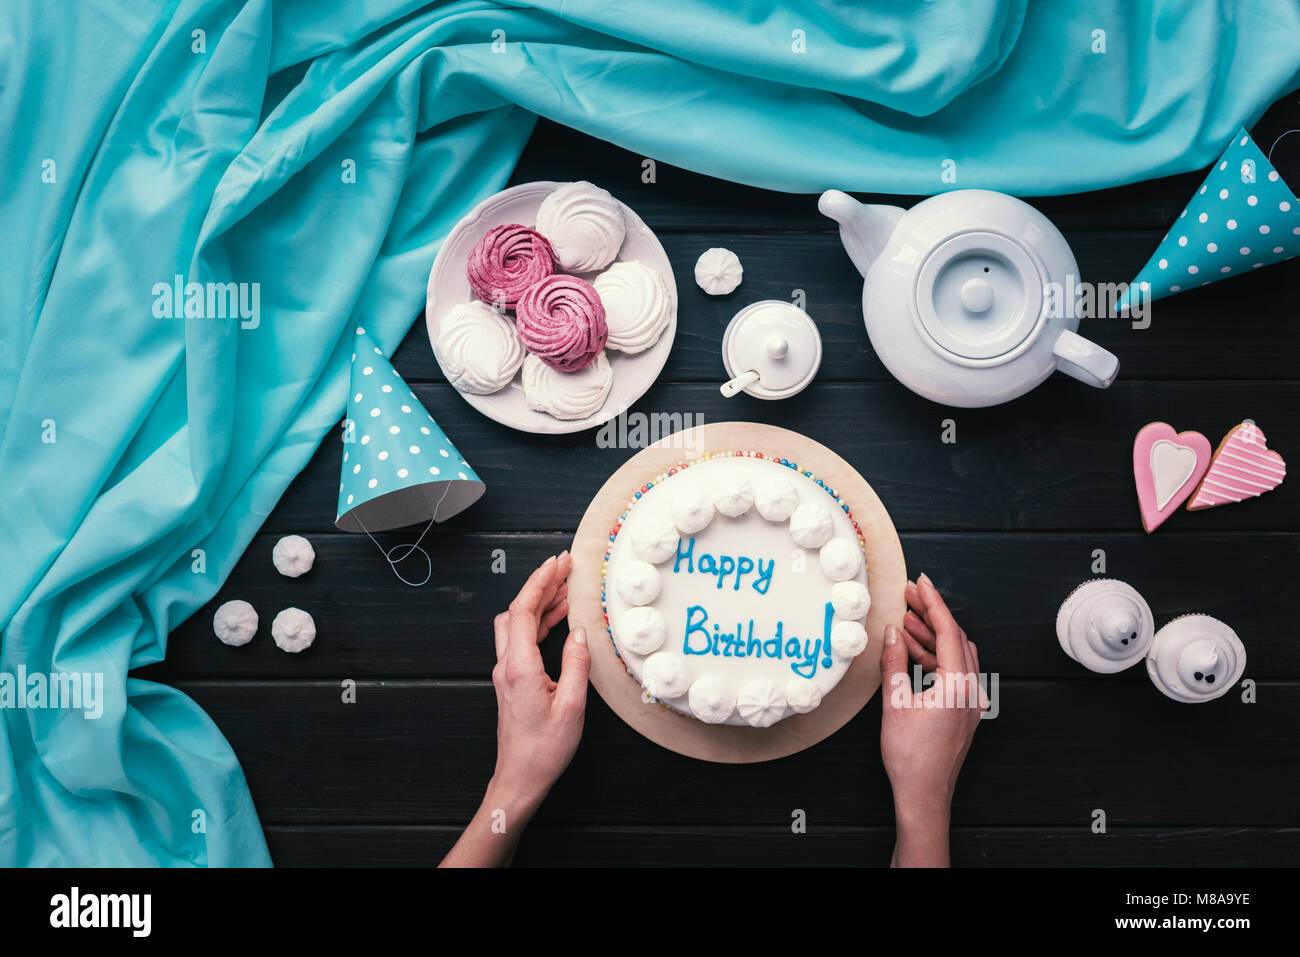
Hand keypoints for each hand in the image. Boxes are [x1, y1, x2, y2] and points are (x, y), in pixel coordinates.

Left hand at [440, 552, 588, 866]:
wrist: (519, 778)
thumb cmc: (544, 749)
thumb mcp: (572, 706)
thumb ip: (576, 664)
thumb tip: (579, 634)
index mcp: (519, 667)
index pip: (523, 610)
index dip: (540, 582)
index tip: (557, 563)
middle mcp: (507, 666)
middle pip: (517, 612)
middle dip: (540, 586)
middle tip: (564, 568)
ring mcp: (507, 674)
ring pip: (517, 625)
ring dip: (540, 604)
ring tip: (566, 590)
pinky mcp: (512, 682)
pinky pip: (522, 641)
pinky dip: (539, 623)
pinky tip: (558, 621)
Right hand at [879, 573, 985, 866]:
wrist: (924, 795)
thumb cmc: (910, 756)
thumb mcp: (894, 703)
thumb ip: (894, 662)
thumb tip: (892, 632)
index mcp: (959, 685)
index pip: (948, 631)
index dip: (933, 603)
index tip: (920, 582)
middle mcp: (972, 691)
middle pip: (955, 640)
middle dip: (932, 615)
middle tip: (908, 596)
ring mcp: (971, 702)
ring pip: (956, 656)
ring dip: (932, 636)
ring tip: (906, 620)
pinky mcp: (964, 712)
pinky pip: (954, 673)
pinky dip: (935, 658)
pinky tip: (913, 651)